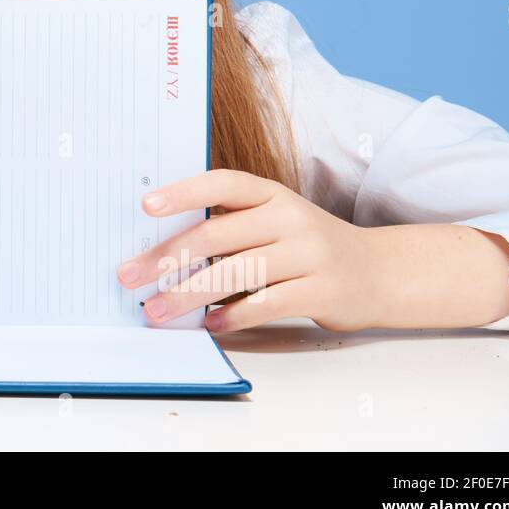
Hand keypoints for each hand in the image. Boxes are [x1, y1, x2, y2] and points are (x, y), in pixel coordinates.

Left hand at [115, 169, 386, 332]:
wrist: (378, 272)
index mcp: (272, 194)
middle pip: (218, 234)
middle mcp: (291, 217)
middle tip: (130, 276)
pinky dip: (233, 316)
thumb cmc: (306, 247)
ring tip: (157, 309)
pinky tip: (209, 325)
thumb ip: (230, 226)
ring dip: (189, 294)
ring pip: (237, 272)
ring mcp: (309, 254)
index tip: (146, 207)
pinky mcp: (322, 291)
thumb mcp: (274, 222)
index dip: (184, 192)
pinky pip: (267, 304)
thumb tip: (162, 250)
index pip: (224, 183)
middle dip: (167, 257)